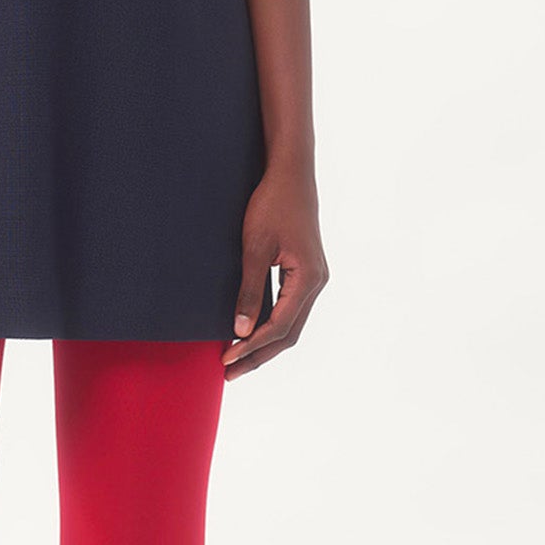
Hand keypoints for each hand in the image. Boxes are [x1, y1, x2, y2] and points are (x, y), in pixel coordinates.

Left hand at [221, 158, 328, 377]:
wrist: (291, 173)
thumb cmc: (271, 204)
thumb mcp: (254, 247)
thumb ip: (249, 290)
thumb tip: (240, 329)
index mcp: (308, 279)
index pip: (279, 326)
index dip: (252, 346)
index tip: (226, 358)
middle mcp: (317, 282)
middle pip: (289, 333)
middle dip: (259, 355)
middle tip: (229, 372)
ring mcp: (314, 278)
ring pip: (292, 324)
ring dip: (265, 343)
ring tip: (237, 359)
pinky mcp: (306, 271)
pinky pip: (291, 309)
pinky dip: (271, 325)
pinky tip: (251, 332)